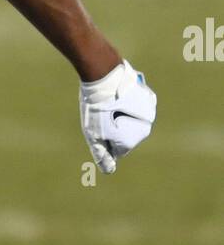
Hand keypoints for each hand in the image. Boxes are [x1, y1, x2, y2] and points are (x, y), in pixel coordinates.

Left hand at [79, 59, 156, 173]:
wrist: (104, 74)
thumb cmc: (96, 107)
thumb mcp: (94, 134)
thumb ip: (102, 154)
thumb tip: (109, 170)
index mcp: (133, 138)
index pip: (118, 150)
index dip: (104, 139)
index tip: (99, 124)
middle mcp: (147, 127)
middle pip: (128, 135)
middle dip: (115, 127)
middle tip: (103, 113)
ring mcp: (150, 111)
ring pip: (133, 120)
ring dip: (122, 115)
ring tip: (111, 104)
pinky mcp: (148, 96)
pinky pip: (137, 106)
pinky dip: (128, 104)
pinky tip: (118, 96)